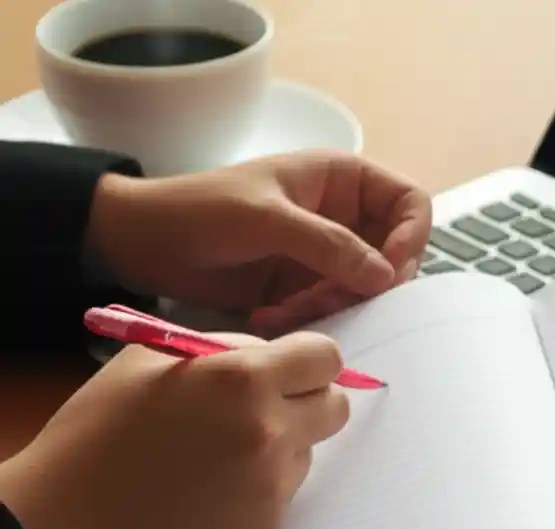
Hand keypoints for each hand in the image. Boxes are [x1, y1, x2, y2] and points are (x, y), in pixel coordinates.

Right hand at [0, 333, 349, 528]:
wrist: (68, 520)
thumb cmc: (99, 429)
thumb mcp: (152, 358)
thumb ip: (224, 348)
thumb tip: (273, 354)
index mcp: (244, 378)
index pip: (326, 358)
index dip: (309, 362)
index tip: (291, 370)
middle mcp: (270, 430)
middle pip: (336, 407)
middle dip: (308, 402)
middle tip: (266, 408)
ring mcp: (272, 484)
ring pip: (309, 450)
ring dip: (282, 446)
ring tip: (218, 454)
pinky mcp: (266, 527)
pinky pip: (285, 492)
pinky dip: (260, 486)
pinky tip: (210, 488)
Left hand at [85, 150, 430, 334]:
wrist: (140, 242)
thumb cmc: (199, 210)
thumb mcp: (265, 219)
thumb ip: (328, 245)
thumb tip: (387, 276)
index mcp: (343, 180)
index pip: (410, 204)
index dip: (411, 238)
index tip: (388, 274)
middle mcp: (344, 216)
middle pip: (396, 254)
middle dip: (370, 283)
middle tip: (332, 300)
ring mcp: (327, 254)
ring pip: (367, 289)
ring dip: (337, 306)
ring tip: (288, 310)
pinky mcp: (306, 288)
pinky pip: (336, 310)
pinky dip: (312, 320)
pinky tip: (271, 316)